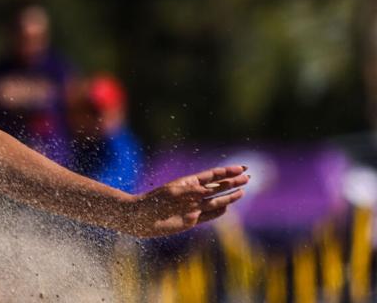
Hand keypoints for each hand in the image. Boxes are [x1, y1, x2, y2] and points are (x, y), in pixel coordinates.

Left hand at [121, 165, 248, 236]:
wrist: (140, 217)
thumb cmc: (153, 201)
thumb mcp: (173, 193)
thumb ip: (191, 191)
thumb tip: (208, 191)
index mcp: (188, 182)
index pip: (212, 175)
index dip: (227, 172)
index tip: (241, 168)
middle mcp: (192, 194)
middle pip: (217, 187)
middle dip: (232, 182)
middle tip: (249, 178)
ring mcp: (192, 207)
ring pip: (215, 201)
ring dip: (229, 196)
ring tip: (243, 191)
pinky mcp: (190, 220)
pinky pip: (208, 215)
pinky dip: (218, 212)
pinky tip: (227, 207)